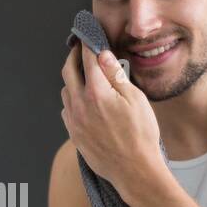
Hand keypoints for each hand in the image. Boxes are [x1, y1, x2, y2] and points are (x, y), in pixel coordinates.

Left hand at [60, 42, 165, 198]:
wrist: (134, 171)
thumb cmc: (141, 135)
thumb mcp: (135, 99)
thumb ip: (116, 75)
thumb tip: (102, 55)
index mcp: (97, 93)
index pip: (87, 59)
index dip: (87, 43)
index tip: (88, 35)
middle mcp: (80, 105)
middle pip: (67, 71)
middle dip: (73, 56)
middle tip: (80, 49)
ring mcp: (74, 121)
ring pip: (65, 91)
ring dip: (73, 80)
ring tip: (85, 76)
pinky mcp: (74, 134)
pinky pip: (67, 110)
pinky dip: (72, 100)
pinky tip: (85, 101)